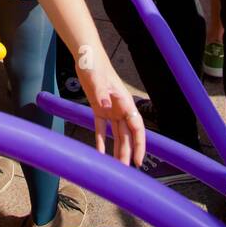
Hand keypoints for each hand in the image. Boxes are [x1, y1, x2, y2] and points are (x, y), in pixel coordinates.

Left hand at [76, 46, 145, 166]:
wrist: (86, 55)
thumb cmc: (94, 63)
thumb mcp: (96, 77)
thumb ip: (101, 92)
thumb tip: (107, 107)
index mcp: (124, 101)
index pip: (137, 127)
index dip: (140, 144)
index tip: (139, 159)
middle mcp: (120, 108)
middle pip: (128, 135)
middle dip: (128, 152)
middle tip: (126, 171)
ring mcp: (110, 109)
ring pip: (117, 134)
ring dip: (117, 150)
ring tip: (117, 167)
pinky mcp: (98, 108)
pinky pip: (102, 129)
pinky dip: (101, 141)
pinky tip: (100, 154)